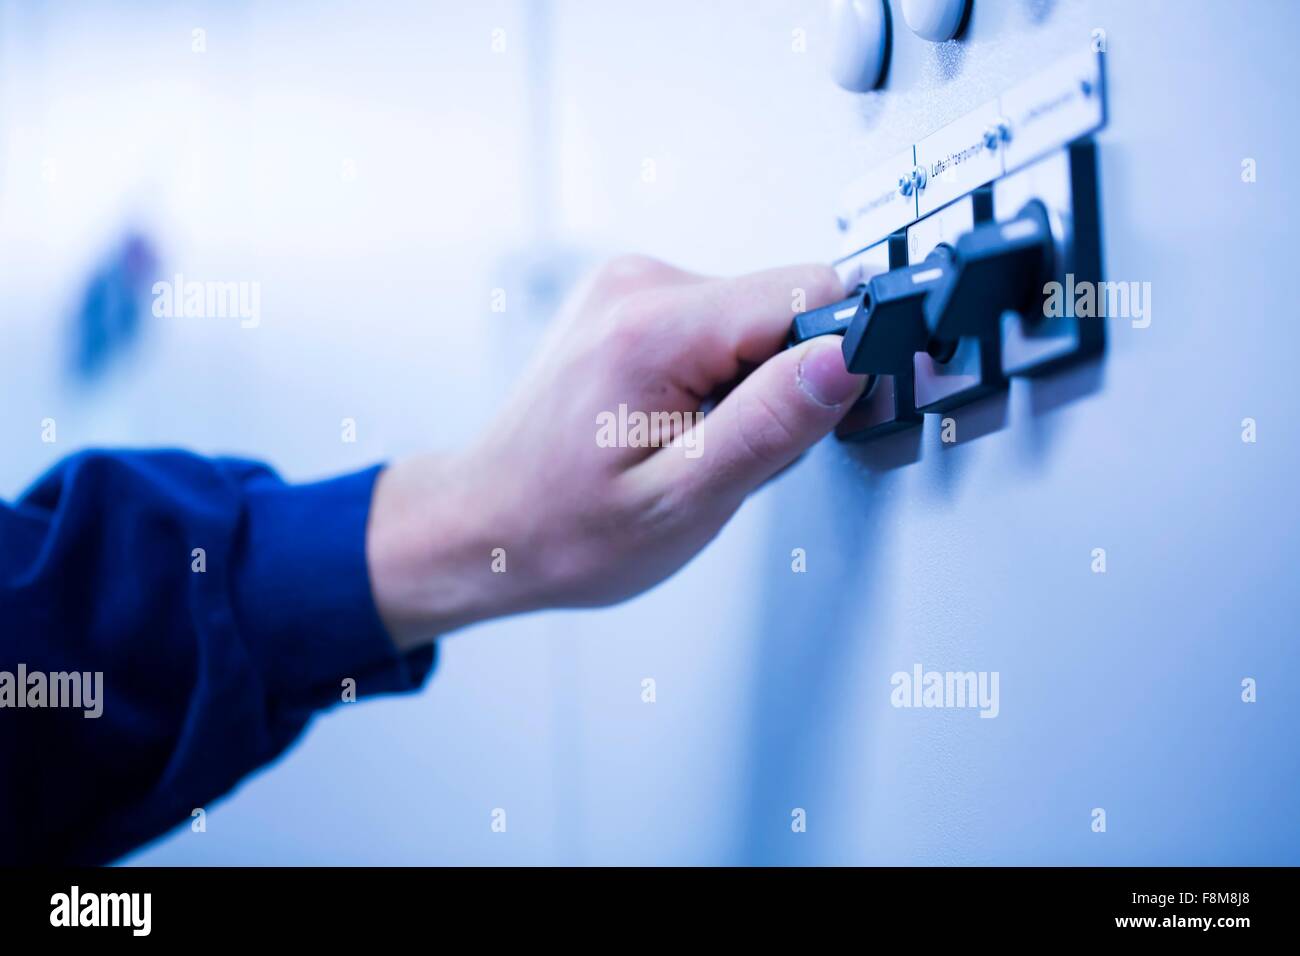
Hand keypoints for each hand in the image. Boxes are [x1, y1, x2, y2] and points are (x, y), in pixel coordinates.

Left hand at [367, 255, 866, 647]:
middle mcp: (638, 286)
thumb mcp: (682, 502)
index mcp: (652, 327)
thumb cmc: (563, 529)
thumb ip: (771, 424)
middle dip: (788, 387)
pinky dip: (720, 380)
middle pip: (786, 307)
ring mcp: (630, 289)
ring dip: (752, 389)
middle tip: (731, 453)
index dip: (837, 361)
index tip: (816, 419)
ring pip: (758, 321)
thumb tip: (845, 358)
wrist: (487, 525)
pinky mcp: (632, 303)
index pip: (812, 293)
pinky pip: (721, 327)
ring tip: (696, 446)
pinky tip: (680, 425)